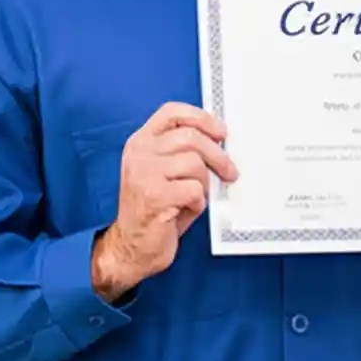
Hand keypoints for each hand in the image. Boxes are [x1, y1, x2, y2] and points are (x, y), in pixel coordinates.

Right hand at [91, 102, 238, 301]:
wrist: (131, 247)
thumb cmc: (154, 210)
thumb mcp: (162, 172)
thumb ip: (182, 152)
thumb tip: (220, 143)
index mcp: (141, 142)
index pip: (172, 112)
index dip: (201, 118)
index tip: (221, 132)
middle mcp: (139, 153)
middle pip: (190, 136)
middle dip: (217, 155)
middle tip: (229, 171)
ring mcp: (144, 173)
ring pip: (195, 163)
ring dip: (204, 183)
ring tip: (195, 197)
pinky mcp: (155, 195)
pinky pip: (194, 189)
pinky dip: (198, 202)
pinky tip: (185, 210)